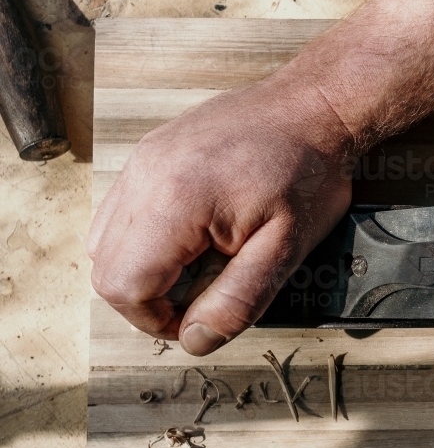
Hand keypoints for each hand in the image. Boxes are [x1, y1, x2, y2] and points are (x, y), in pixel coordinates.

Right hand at [88, 70, 353, 355]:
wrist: (314, 107)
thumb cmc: (308, 173)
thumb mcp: (285, 248)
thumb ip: (238, 301)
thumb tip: (195, 340)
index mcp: (175, 202)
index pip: (124, 286)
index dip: (156, 319)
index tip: (196, 320)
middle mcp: (145, 176)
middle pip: (105, 267)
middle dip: (146, 298)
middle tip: (199, 297)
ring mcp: (143, 160)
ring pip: (106, 239)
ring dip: (143, 267)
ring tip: (199, 265)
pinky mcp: (151, 152)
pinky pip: (123, 208)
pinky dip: (146, 236)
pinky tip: (194, 235)